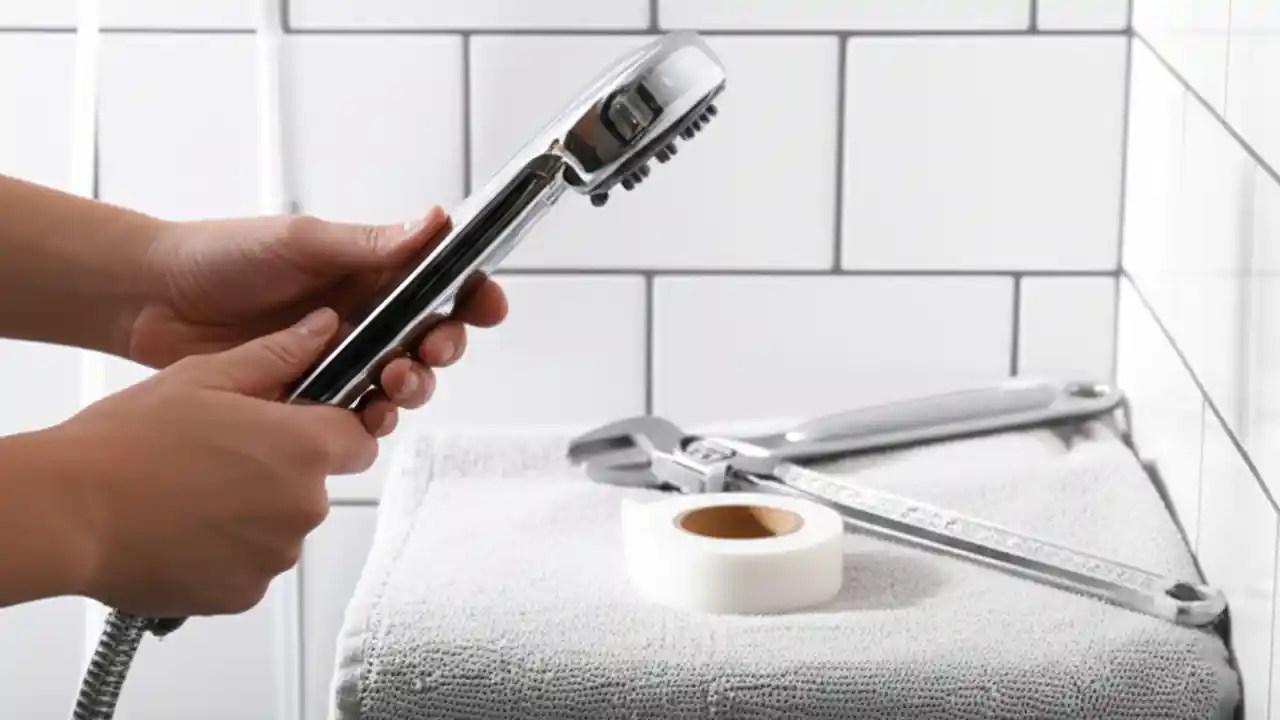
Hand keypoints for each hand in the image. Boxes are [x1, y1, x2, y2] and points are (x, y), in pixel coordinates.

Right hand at [51, 309, 371, 615]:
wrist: (68, 513)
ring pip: (283, 526)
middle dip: (282, 471)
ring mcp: (277, 556)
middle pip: (316, 485)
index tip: (300, 426)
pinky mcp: (247, 594)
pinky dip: (229, 551)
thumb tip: (322, 329)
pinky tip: (185, 528)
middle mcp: (305, 505)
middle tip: (220, 458)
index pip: (359, 440)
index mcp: (305, 447)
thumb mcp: (205, 377)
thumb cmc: (128, 443)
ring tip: (193, 493)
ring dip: (254, 513)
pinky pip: (254, 565)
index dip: (333, 430)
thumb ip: (277, 355)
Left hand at [129, 207, 506, 433]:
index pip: (441, 284)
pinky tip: (367, 417)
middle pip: (433, 340)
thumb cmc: (223, 255)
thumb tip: (437, 220)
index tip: (488, 306)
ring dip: (414, 385)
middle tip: (431, 350)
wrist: (154, 298)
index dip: (473, 297)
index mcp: (371, 272)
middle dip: (444, 348)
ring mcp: (342, 358)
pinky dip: (374, 420)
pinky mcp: (314, 396)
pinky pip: (360, 416)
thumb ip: (370, 243)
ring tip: (394, 380)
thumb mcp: (302, 240)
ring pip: (405, 382)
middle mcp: (366, 316)